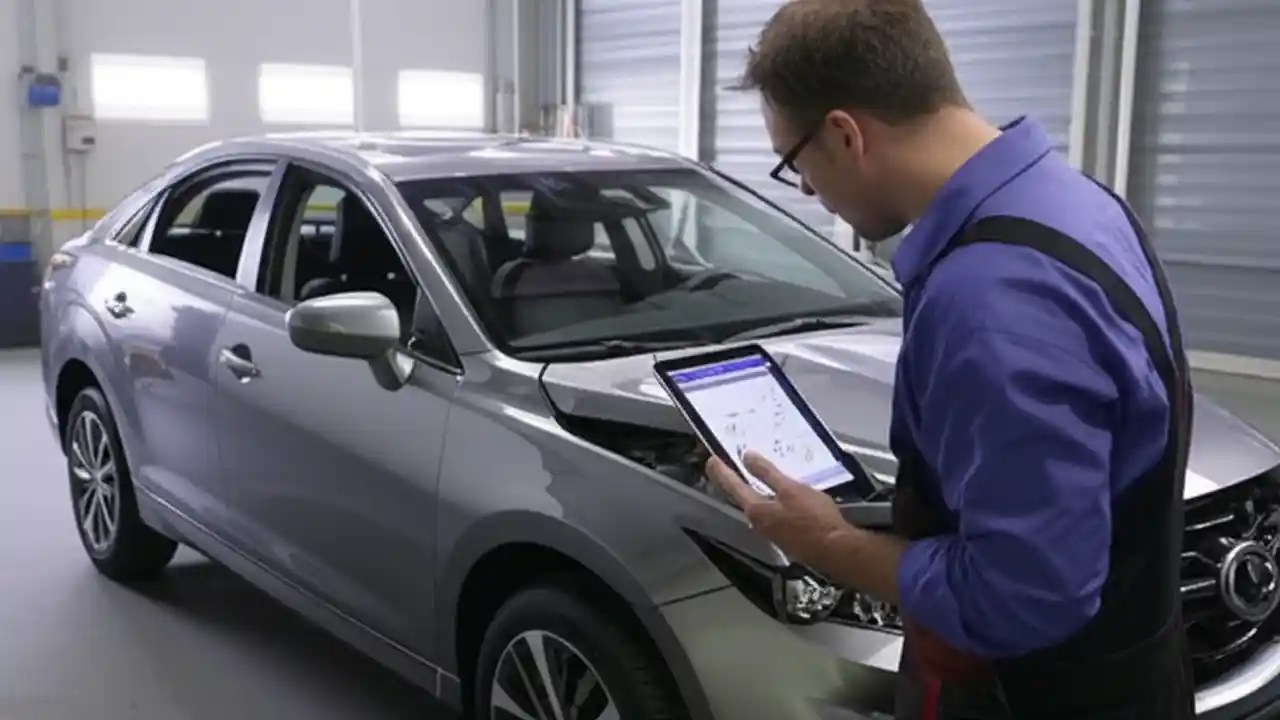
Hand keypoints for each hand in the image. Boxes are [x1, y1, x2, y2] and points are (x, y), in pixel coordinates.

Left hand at [706, 451, 851, 570]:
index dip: (722, 472)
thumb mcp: (790, 489)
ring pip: (758, 508)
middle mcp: (759, 524)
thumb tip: (747, 457)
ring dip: (752, 492)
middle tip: (726, 467)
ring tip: (750, 479)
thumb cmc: (813, 517)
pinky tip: (776, 498)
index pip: (733, 486)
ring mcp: (773, 534)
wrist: (835, 550)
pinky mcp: (787, 539)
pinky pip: (772, 515)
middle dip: (734, 482)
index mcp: (756, 510)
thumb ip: (767, 474)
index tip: (711, 461)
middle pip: (743, 498)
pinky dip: (769, 502)